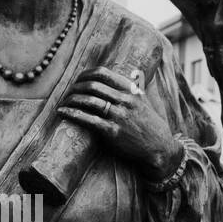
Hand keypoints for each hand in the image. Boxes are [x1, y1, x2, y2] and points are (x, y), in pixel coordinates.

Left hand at [58, 66, 181, 178]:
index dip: (85, 74)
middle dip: (76, 87)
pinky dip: (71, 114)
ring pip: (88, 100)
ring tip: (63, 102)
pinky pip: (87, 119)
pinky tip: (62, 112)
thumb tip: (127, 75)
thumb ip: (133, 88)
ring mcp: (118, 116)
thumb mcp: (145, 101)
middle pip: (92, 85)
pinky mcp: (112, 132)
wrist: (160, 148)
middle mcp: (124, 100)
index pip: (103, 73)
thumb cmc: (151, 125)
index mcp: (131, 90)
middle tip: (68, 92)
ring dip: (71, 99)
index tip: (78, 79)